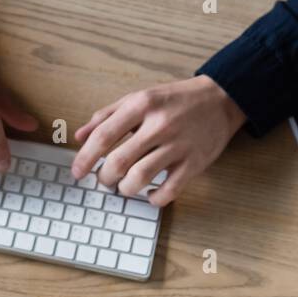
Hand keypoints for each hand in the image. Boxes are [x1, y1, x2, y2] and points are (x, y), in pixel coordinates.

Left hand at [71, 75, 245, 207]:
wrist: (220, 99)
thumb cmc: (174, 100)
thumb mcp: (139, 98)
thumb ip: (107, 115)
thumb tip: (80, 137)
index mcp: (142, 105)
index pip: (104, 136)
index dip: (85, 158)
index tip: (77, 171)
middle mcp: (159, 125)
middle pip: (119, 161)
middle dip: (104, 177)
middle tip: (104, 179)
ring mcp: (179, 145)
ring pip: (140, 178)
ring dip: (125, 189)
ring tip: (123, 186)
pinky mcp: (195, 163)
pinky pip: (169, 191)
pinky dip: (154, 199)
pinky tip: (150, 194)